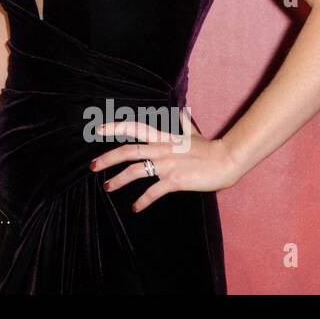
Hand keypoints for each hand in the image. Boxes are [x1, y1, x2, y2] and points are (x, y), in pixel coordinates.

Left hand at [90, 109, 241, 212]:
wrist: (227, 160)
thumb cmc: (211, 148)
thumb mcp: (194, 134)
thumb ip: (185, 123)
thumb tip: (183, 110)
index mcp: (163, 137)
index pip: (135, 128)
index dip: (115, 128)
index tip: (98, 130)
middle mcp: (161, 149)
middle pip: (127, 151)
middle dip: (107, 159)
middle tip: (92, 166)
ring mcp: (167, 164)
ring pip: (135, 171)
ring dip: (118, 180)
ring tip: (107, 187)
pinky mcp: (175, 180)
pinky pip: (153, 191)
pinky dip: (142, 200)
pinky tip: (135, 208)